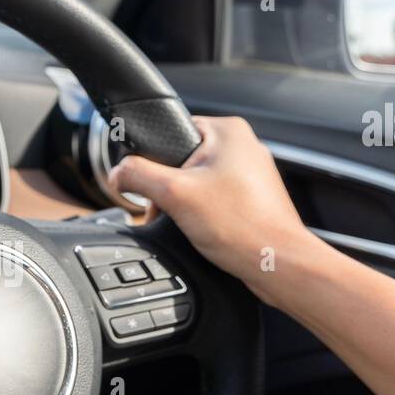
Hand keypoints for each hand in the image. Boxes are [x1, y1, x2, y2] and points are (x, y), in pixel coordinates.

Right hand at [109, 115, 321, 302]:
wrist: (277, 264)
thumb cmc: (243, 228)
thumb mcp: (175, 195)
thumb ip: (139, 176)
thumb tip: (118, 173)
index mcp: (228, 131)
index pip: (172, 132)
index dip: (154, 161)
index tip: (155, 187)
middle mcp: (242, 146)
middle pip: (181, 160)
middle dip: (168, 190)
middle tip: (172, 211)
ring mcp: (249, 173)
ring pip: (196, 182)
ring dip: (184, 205)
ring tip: (193, 223)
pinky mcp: (251, 198)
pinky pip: (213, 199)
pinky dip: (202, 215)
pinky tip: (207, 230)